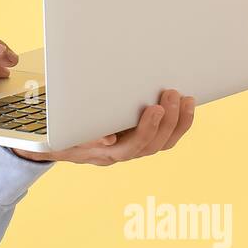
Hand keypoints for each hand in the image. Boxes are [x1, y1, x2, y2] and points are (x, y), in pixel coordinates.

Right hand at [10, 89, 195, 165]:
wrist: (64, 144)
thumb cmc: (63, 137)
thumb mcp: (59, 138)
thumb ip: (69, 141)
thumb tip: (95, 141)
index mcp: (105, 154)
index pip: (129, 147)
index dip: (145, 130)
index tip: (153, 109)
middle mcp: (124, 153)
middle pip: (151, 144)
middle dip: (164, 119)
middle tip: (169, 94)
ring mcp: (136, 147)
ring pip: (163, 143)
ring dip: (178, 121)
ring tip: (183, 98)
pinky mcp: (146, 138)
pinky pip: (168, 137)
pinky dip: (181, 123)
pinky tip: (188, 104)